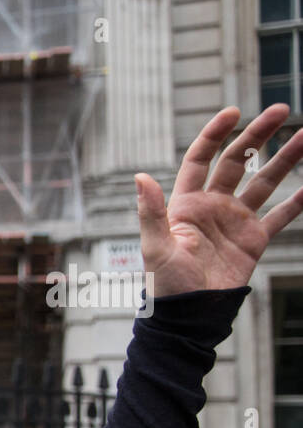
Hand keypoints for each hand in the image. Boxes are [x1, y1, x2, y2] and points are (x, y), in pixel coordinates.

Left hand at [137, 104, 302, 296]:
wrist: (189, 315)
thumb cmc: (165, 285)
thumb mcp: (155, 247)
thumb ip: (151, 212)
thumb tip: (139, 177)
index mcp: (186, 204)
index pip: (200, 159)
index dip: (215, 135)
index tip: (233, 112)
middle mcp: (212, 207)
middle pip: (238, 162)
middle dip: (258, 135)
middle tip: (282, 111)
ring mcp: (235, 222)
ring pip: (264, 183)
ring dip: (285, 160)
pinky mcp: (253, 241)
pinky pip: (280, 216)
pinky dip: (297, 202)